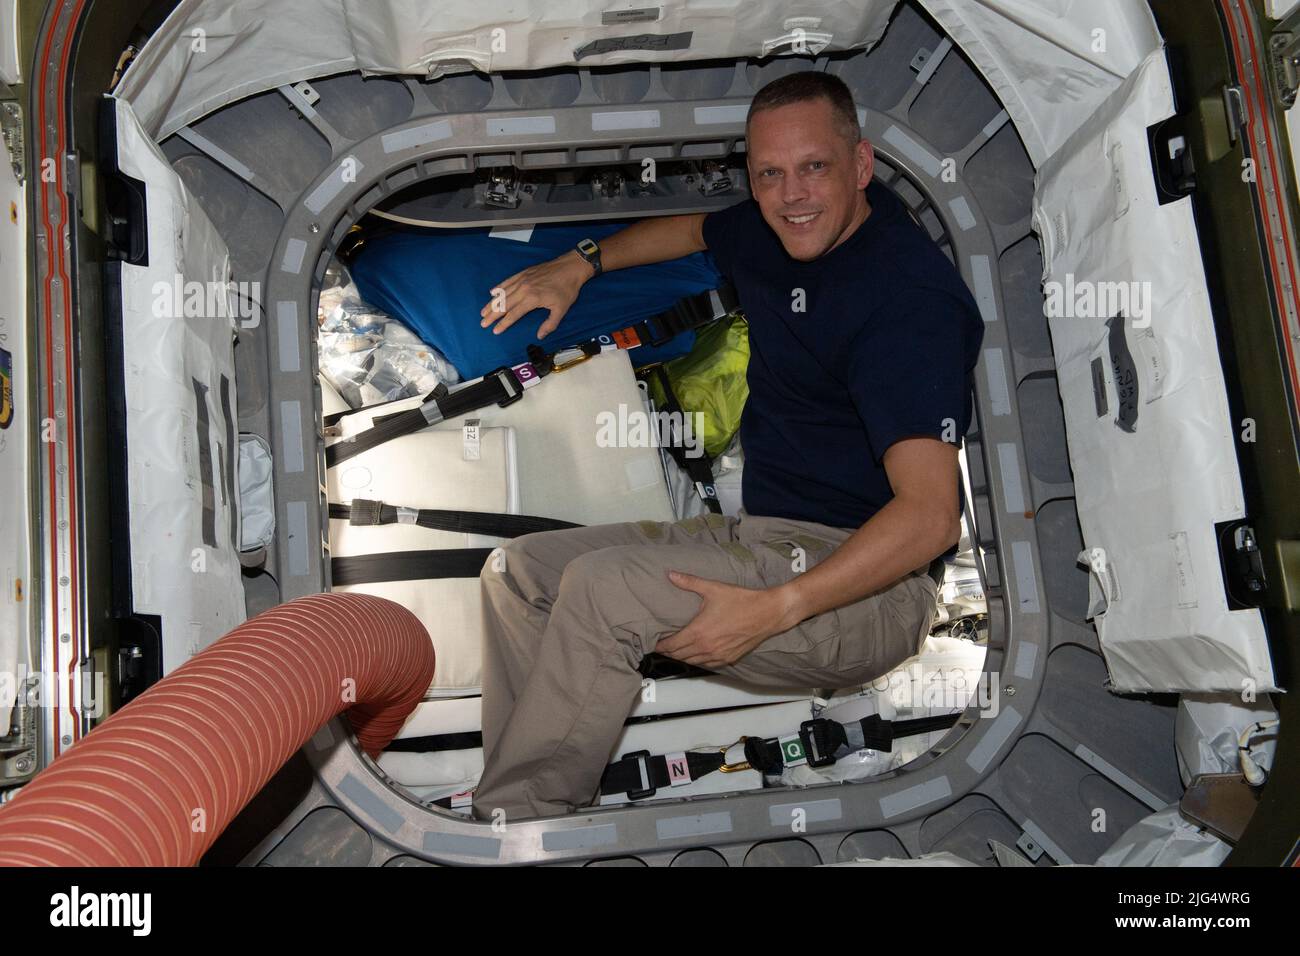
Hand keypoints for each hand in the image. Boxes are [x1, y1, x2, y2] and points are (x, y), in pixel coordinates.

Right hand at [479, 250, 592, 339]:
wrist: (570, 267)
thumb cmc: (567, 289)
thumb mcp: (561, 309)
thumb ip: (549, 324)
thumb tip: (540, 336)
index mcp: (532, 299)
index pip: (513, 314)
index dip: (503, 323)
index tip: (495, 330)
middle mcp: (523, 289)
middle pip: (504, 304)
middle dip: (492, 315)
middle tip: (483, 323)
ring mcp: (522, 280)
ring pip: (503, 293)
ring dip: (492, 303)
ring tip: (483, 312)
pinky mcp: (523, 273)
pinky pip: (507, 281)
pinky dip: (499, 288)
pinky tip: (492, 293)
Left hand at [654, 571, 802, 668]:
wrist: (768, 613)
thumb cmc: (741, 600)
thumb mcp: (713, 588)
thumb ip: (689, 582)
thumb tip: (670, 574)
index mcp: (698, 633)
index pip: (671, 645)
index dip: (660, 645)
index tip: (655, 642)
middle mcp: (706, 648)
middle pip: (679, 656)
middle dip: (669, 651)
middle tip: (663, 645)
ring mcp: (718, 656)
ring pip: (692, 662)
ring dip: (683, 657)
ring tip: (676, 650)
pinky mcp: (729, 659)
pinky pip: (707, 664)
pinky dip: (699, 660)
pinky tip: (697, 654)